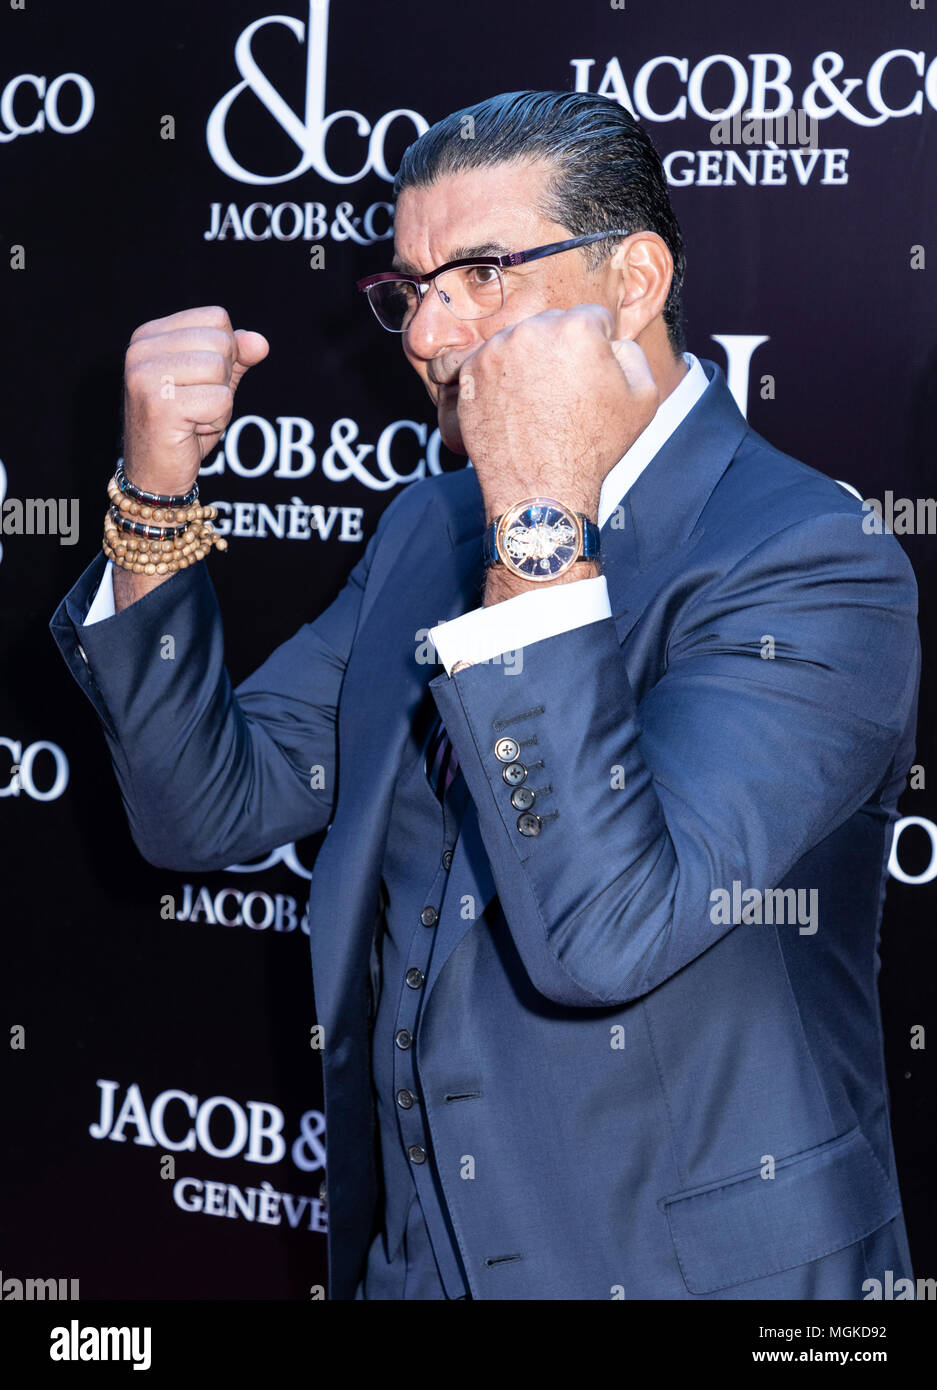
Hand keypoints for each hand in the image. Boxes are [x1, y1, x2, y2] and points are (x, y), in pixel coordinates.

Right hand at [122, 306, 268, 494]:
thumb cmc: (183, 428)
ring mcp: (146, 375)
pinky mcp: (160, 404)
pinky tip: (191, 431)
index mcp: (149, 335)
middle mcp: (141, 349)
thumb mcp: (213, 384)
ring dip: (220, 402)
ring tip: (194, 417)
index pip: (216, 318)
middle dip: (223, 379)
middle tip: (197, 405)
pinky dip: (217, 421)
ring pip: (220, 369)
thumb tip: (261, 342)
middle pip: (221, 341)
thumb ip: (236, 357)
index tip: (200, 382)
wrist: (156, 475)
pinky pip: (221, 400)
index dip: (226, 353)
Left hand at [455, 303, 658, 522]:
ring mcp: (495, 351)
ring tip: (539, 402)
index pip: (593, 318)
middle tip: (565, 391)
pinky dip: (501, 378)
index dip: (598, 346)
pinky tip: (515, 406)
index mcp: (576, 328)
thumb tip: (612, 340)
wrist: (540, 488)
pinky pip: (491, 363)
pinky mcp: (469, 373)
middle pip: (553, 324)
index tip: (592, 375)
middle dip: (561, 349)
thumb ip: (632, 352)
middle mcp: (531, 330)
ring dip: (529, 361)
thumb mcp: (643, 397)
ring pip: (519, 341)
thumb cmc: (593, 447)